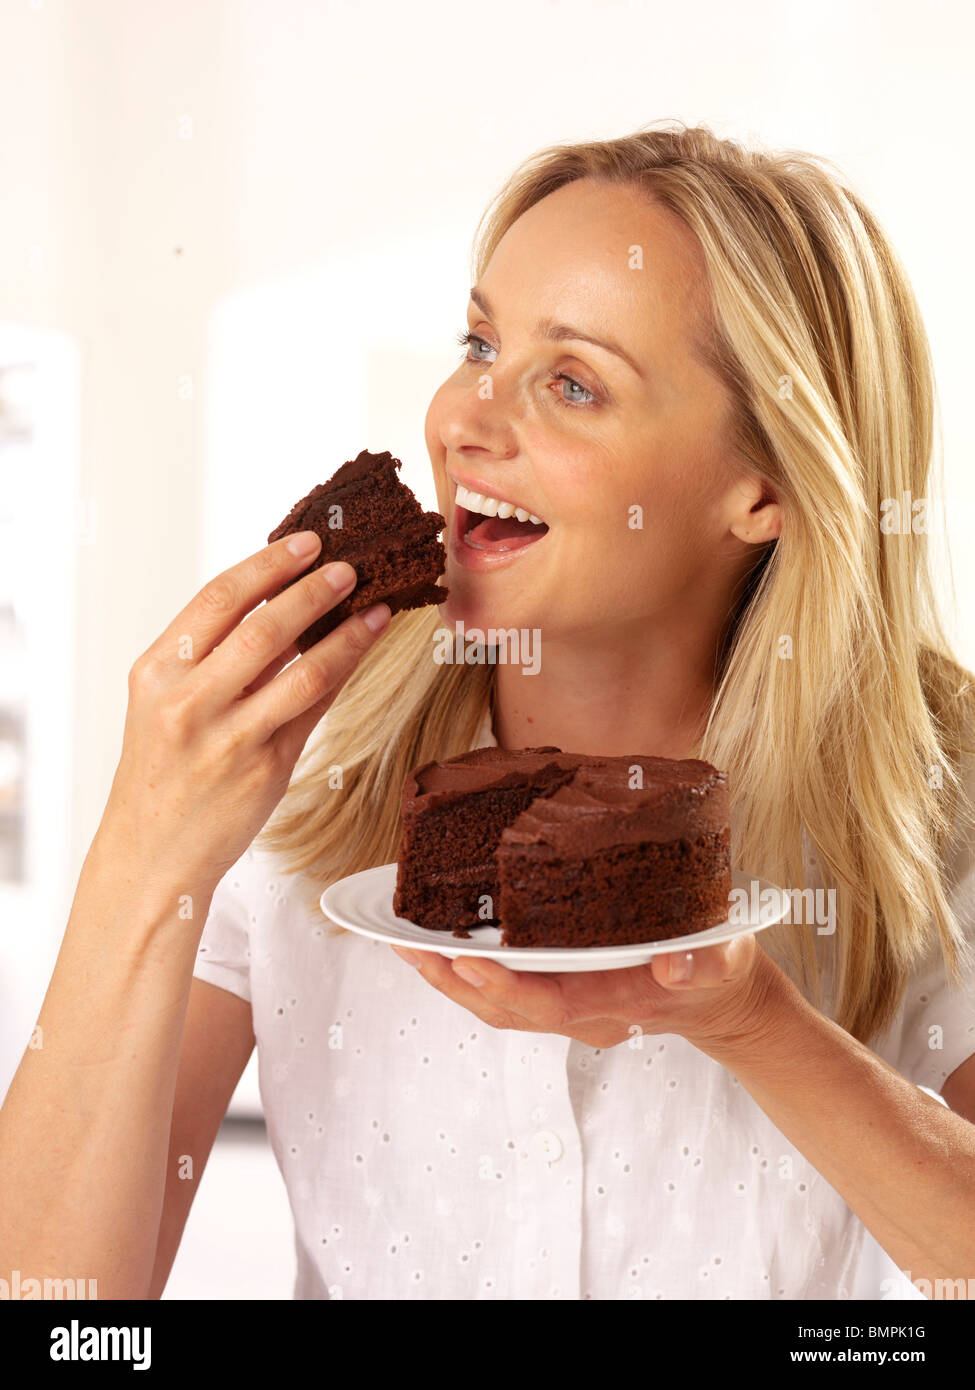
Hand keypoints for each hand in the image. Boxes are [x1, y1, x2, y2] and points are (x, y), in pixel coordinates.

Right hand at [95, 532, 390, 895]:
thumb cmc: (163, 769)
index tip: (305, 542)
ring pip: (302, 670)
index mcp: (157, 671)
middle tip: (350, 566)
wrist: (152, 851)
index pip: (218, 598)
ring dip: (345, 633)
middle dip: (313, 591)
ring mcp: (229, 738)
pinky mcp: (264, 770)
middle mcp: (188, 701)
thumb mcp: (165, 703)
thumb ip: (214, 657)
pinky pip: (315, 710)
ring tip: (375, 607)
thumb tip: (280, 602)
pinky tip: (363, 651)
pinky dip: (343, 675)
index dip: (268, 565)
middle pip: (264, 627)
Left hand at [391, 932, 779, 1053]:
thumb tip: (675, 965)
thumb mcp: (726, 958)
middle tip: (408, 948)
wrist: (724, 999)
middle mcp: (584, 1015)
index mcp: (618, 1003)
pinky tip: (441, 941)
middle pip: (508, 1011)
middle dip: (455, 983)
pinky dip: (471, 972)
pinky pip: (507, 992)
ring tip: (406, 944)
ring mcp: (570, 1010)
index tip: (464, 959)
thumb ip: (705, 963)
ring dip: (451, 979)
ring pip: (499, 1006)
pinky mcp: (562, 994)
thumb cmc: (722, 968)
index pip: (551, 1003)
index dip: (505, 987)